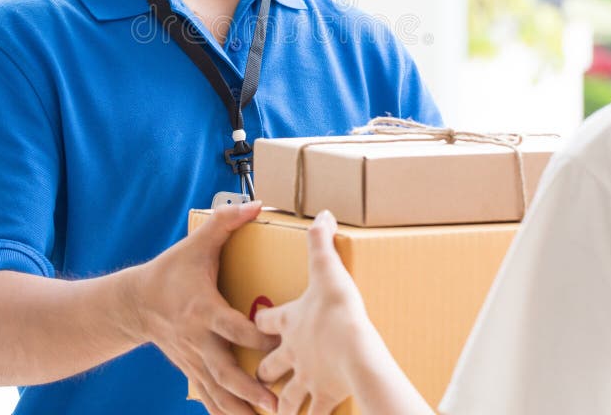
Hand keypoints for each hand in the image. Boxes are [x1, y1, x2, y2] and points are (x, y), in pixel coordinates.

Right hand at [136, 201, 278, 414]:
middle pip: (223, 369)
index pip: (231, 326)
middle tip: (274, 401)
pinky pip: (207, 395)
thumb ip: (226, 222)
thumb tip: (256, 205)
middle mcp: (197, 338)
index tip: (279, 340)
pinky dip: (223, 412)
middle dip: (248, 387)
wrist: (135, 302)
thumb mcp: (197, 243)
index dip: (255, 335)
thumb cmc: (172, 270)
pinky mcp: (190, 368)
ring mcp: (192, 358)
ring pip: (216, 390)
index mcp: (202, 308)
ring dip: (239, 408)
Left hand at [254, 211, 374, 414]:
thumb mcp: (328, 268)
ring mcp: (307, 378)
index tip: (255, 324)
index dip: (259, 322)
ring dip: (282, 406)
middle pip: (271, 365)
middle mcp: (292, 352)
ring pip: (289, 398)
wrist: (355, 351)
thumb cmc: (338, 309)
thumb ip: (322, 241)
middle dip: (265, 371)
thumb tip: (322, 215)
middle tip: (261, 375)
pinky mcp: (325, 395)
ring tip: (276, 414)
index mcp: (289, 321)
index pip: (264, 322)